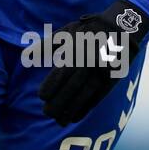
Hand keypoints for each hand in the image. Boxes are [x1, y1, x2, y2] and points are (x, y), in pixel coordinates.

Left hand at [37, 0, 148, 125]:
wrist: (122, 28)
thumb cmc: (88, 30)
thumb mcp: (67, 31)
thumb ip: (46, 45)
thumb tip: (26, 56)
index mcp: (77, 49)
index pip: (62, 71)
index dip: (51, 86)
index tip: (41, 97)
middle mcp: (90, 61)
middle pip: (73, 86)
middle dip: (59, 101)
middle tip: (47, 112)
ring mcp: (102, 71)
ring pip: (85, 94)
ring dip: (72, 109)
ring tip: (59, 121)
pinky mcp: (111, 79)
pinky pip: (98, 97)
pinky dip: (85, 109)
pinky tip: (75, 118)